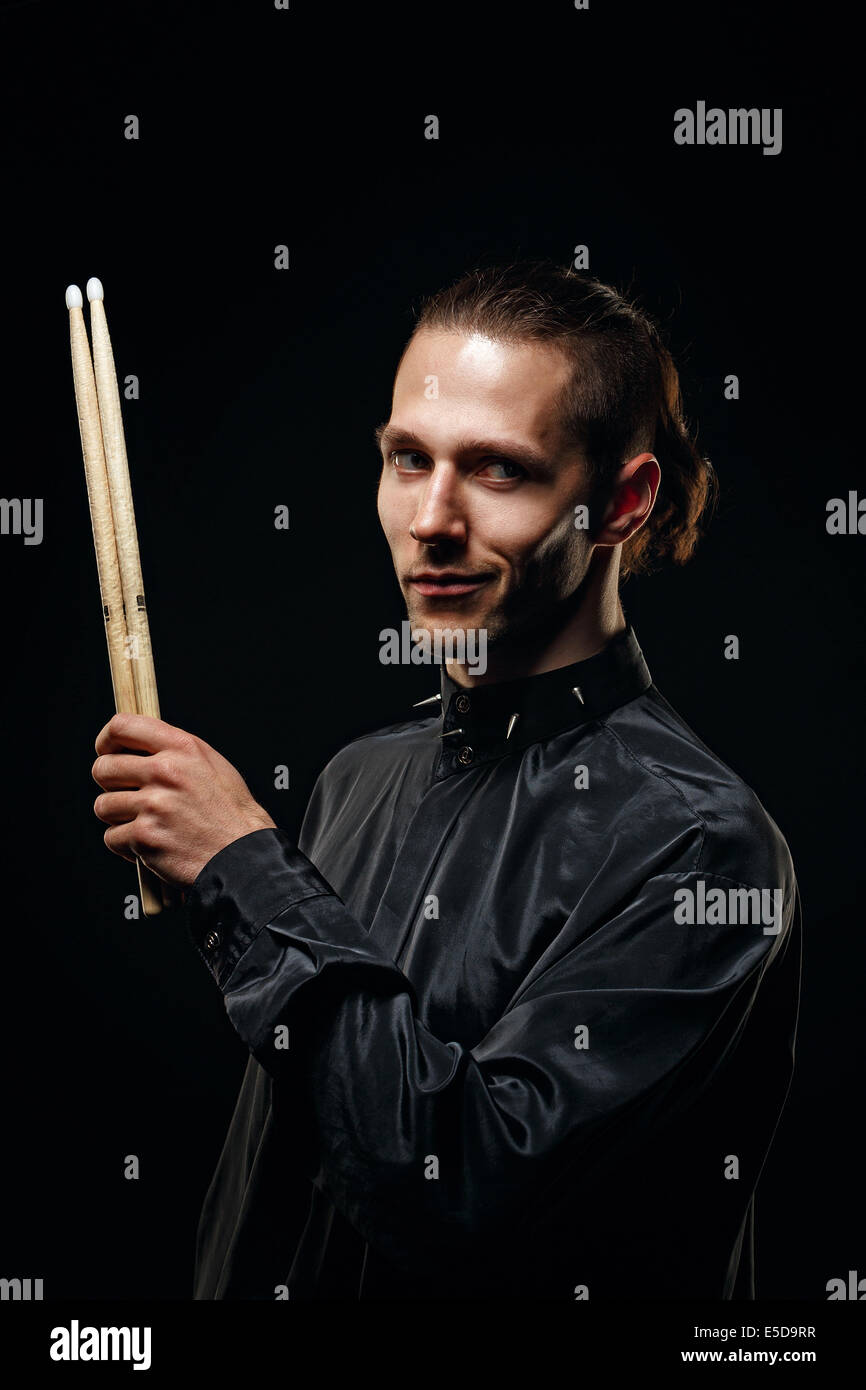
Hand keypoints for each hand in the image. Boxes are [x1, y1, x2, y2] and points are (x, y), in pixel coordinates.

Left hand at [92, 712, 276, 888]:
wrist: (243, 855)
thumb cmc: (230, 812)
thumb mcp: (211, 764)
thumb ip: (174, 750)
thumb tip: (136, 747)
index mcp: (182, 747)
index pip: (122, 726)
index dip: (106, 740)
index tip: (107, 752)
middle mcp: (166, 772)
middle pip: (103, 768)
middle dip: (109, 784)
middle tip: (127, 796)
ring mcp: (154, 805)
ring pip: (103, 805)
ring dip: (118, 818)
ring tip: (144, 823)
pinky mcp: (145, 837)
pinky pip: (112, 837)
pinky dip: (126, 846)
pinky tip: (150, 844)